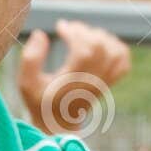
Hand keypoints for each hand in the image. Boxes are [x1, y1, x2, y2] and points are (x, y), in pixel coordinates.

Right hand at [18, 19, 129, 134]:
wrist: (58, 124)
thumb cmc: (40, 102)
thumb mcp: (26, 83)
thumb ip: (30, 58)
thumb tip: (40, 33)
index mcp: (71, 82)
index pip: (84, 50)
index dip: (74, 33)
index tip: (60, 26)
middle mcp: (91, 82)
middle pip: (100, 46)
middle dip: (84, 31)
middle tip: (69, 29)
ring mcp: (103, 83)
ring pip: (114, 51)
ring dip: (99, 36)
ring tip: (82, 36)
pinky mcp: (108, 83)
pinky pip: (123, 61)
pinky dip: (116, 47)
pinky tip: (100, 45)